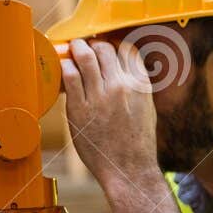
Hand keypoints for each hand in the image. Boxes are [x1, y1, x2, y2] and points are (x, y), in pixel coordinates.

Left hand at [62, 37, 160, 189]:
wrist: (128, 169)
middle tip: (85, 47)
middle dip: (93, 44)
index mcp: (141, 85)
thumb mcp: (146, 108)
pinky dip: (66, 67)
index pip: (126, 49)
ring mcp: (100, 96)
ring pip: (85, 56)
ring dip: (77, 48)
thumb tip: (121, 70)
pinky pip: (70, 76)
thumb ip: (135, 86)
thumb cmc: (137, 143)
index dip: (114, 44)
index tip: (105, 47)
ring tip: (73, 49)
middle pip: (104, 48)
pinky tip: (66, 68)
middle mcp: (121, 86)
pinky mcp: (80, 108)